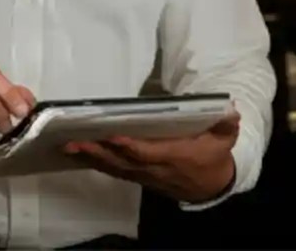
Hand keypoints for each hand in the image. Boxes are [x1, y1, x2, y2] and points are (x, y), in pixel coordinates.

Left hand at [64, 112, 239, 202]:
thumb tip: (228, 108)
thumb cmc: (213, 156)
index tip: (112, 135)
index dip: (130, 146)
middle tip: (73, 141)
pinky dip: (94, 163)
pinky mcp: (136, 177)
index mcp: (175, 156)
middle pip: (123, 161)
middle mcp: (155, 168)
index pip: (149, 152)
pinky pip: (113, 171)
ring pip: (113, 168)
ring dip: (90, 157)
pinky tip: (76, 154)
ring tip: (67, 146)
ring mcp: (143, 175)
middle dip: (98, 151)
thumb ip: (224, 123)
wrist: (210, 187)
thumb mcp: (225, 139)